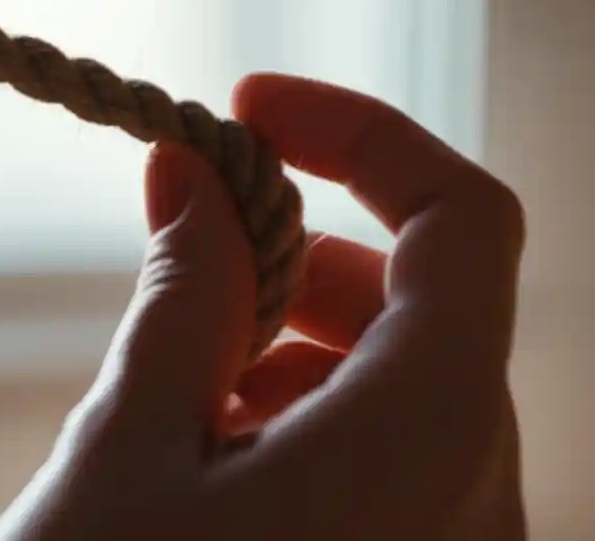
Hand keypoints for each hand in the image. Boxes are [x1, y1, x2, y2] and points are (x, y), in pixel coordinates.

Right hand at [0, 73, 525, 540]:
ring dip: (297, 341)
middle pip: (429, 302)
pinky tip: (206, 454)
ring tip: (179, 379)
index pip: (464, 219)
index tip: (247, 112)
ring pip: (408, 386)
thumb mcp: (129, 441)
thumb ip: (182, 289)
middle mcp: (479, 495)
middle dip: (301, 251)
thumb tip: (192, 167)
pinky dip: (309, 418)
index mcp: (428, 434)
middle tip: (185, 250)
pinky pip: (396, 462)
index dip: (361, 136)